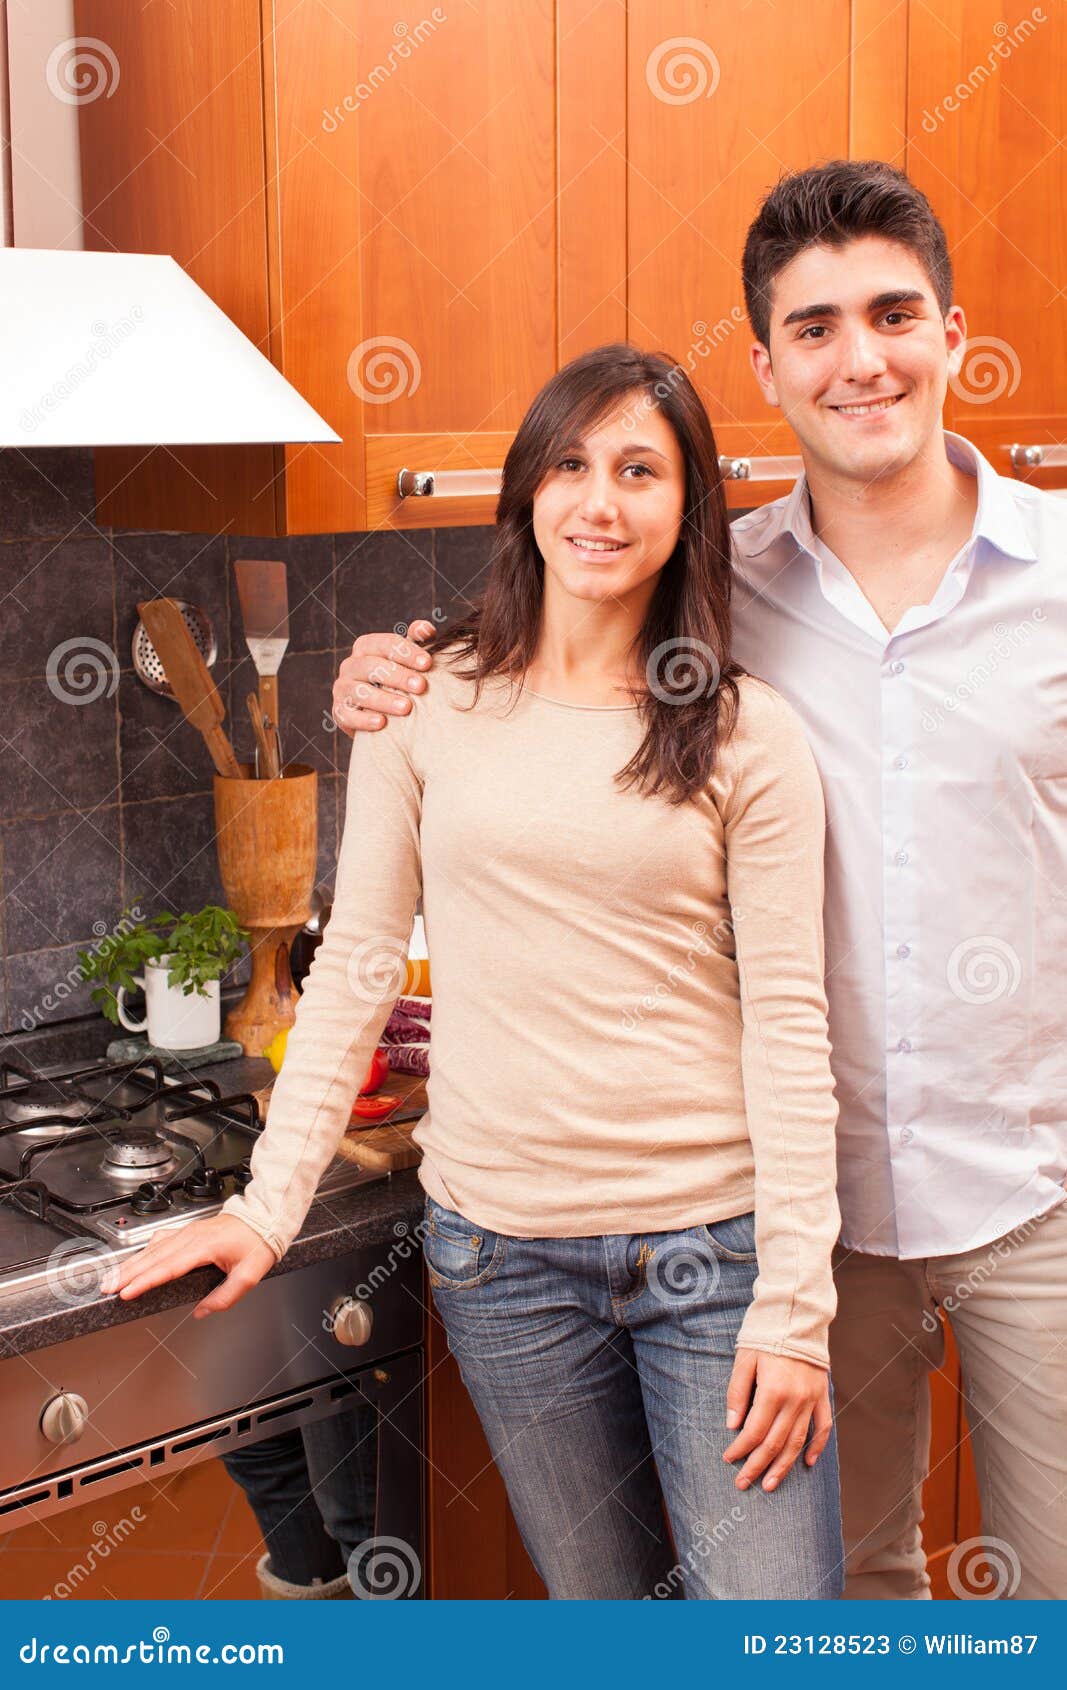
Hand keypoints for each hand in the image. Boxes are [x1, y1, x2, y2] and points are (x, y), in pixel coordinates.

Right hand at [98, 1215, 277, 1318]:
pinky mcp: (188, 1231)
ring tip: (112, 1277)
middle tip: (107, 1287)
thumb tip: (202, 1312)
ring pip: (152, 1248)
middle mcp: (191, 1236)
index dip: (145, 1280)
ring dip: (130, 1263)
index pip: (168, 1267)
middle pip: (152, 1256)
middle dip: (127, 1273)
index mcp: (204, 1246)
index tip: (127, 1292)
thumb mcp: (250, 1275)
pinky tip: (135, 1259)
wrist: (264, 1217)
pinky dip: (142, 1252)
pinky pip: (159, 1241)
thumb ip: (225, 1296)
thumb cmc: (258, 1243)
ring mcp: (188, 1232)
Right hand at [331, 620, 435, 735]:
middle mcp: (351, 665)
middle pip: (372, 666)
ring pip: (359, 691)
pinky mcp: (339, 712)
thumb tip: (425, 629)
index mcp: (367, 647)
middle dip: (398, 676)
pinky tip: (382, 723)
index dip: (407, 652)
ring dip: (384, 699)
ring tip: (407, 707)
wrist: (383, 714)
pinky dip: (364, 719)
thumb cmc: (399, 680)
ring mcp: (342, 688)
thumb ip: (418, 641)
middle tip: (421, 686)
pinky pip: (347, 715)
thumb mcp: (408, 659)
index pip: (386, 644)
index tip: (428, 663)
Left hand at [722, 1347, 832, 1491]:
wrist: (798, 1315)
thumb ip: (738, 1393)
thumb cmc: (766, 1335)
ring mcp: (811, 1400)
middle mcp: (795, 1400)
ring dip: (783, 1466)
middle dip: (757, 1466)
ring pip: (797, 1442)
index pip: (754, 1431)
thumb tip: (733, 1425)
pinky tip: (808, 1463)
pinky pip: (822, 1427)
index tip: (728, 1459)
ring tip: (771, 1484)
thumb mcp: (744, 1359)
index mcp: (773, 1391)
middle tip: (743, 1484)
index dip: (740, 1449)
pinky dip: (817, 1447)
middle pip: (774, 1443)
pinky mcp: (822, 1396)